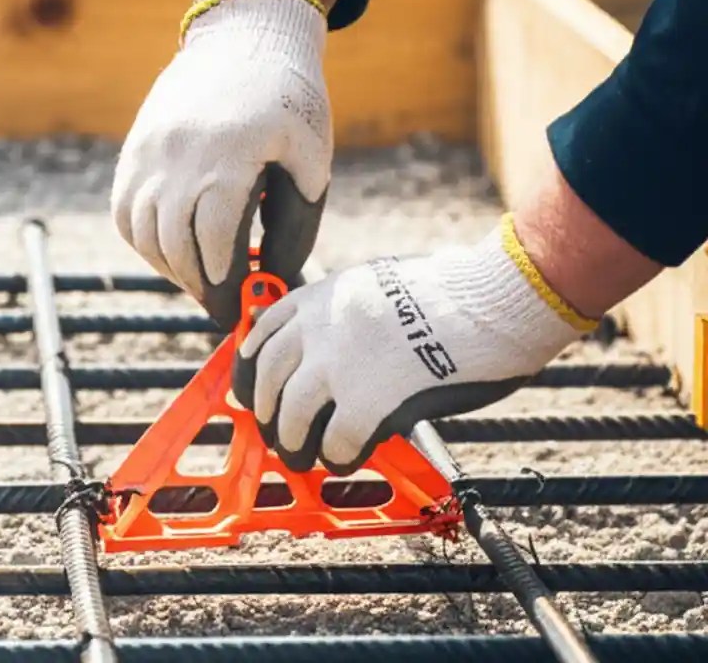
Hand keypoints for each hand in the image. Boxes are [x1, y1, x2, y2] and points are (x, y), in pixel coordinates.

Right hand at [110, 0, 332, 329]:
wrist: (243, 36)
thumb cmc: (289, 101)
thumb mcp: (310, 160)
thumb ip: (294, 225)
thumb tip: (273, 281)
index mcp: (231, 156)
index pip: (216, 241)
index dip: (224, 285)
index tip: (238, 311)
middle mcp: (181, 155)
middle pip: (177, 244)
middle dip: (199, 286)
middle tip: (221, 305)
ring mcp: (150, 152)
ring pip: (145, 233)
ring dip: (171, 268)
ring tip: (201, 280)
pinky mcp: (135, 150)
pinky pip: (126, 213)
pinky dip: (145, 242)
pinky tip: (172, 251)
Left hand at [233, 214, 597, 475]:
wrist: (493, 300)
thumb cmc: (450, 294)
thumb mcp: (375, 285)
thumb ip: (343, 315)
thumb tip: (325, 351)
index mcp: (319, 297)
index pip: (259, 337)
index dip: (250, 373)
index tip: (254, 394)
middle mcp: (318, 328)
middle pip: (265, 380)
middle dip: (267, 414)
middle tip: (279, 435)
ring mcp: (340, 365)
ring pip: (289, 418)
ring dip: (294, 445)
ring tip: (306, 458)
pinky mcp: (370, 402)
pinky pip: (335, 444)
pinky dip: (337, 458)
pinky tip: (348, 459)